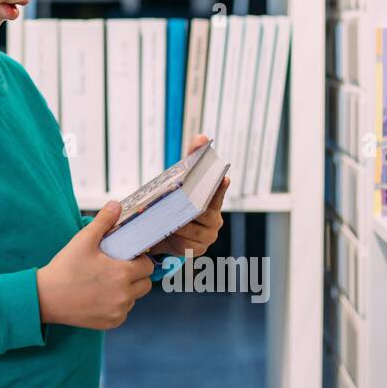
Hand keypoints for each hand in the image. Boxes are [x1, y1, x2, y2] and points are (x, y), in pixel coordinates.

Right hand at [36, 201, 154, 330]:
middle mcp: (124, 295)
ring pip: (134, 299)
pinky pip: (123, 312)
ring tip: (106, 283)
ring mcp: (117, 311)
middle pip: (145, 284)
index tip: (126, 258)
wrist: (46, 298)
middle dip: (136, 276)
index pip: (147, 266)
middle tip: (117, 269)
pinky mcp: (110, 323)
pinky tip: (101, 296)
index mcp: (121, 274)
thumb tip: (116, 205)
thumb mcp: (83, 240)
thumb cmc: (64, 268)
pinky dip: (116, 305)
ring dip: (127, 291)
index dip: (139, 260)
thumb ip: (103, 222)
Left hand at [146, 133, 228, 258]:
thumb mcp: (182, 182)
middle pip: (201, 213)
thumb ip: (192, 158)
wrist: (168, 233)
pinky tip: (165, 234)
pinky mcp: (197, 250)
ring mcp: (207, 236)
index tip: (223, 177)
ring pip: (191, 229)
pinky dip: (174, 239)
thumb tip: (201, 137)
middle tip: (173, 201)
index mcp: (213, 202)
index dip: (220, 186)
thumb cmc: (178, 204)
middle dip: (186, 207)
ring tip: (163, 219)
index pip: (218, 192)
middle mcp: (214, 220)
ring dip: (177, 224)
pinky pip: (185, 244)